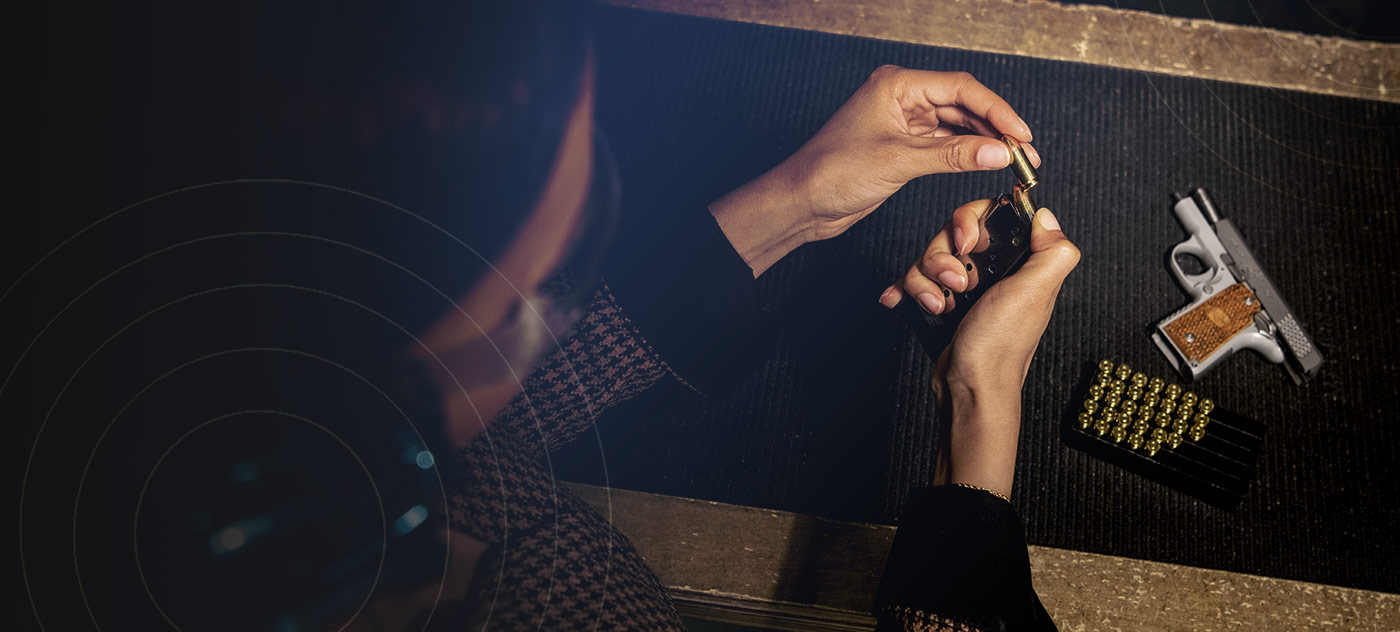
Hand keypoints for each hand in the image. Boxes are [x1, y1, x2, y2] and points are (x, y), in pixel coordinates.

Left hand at [710, 65, 1039, 275]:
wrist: (802, 202)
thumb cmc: (833, 173)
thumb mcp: (900, 162)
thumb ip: (953, 155)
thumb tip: (1000, 151)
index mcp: (897, 84)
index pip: (961, 88)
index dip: (997, 110)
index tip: (1022, 134)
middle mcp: (902, 96)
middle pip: (964, 104)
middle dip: (997, 128)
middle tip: (1026, 153)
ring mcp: (903, 120)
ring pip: (957, 125)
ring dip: (985, 142)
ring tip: (1014, 161)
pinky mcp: (903, 144)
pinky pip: (945, 143)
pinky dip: (967, 153)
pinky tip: (987, 163)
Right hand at [881, 201, 1078, 496]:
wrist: (971, 389)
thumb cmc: (1001, 346)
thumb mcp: (1035, 291)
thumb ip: (1053, 250)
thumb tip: (1045, 217)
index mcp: (1018, 262)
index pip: (990, 216)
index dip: (970, 221)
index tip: (965, 243)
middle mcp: (992, 270)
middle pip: (951, 235)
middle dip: (942, 257)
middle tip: (956, 284)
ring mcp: (965, 287)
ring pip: (928, 258)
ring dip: (924, 280)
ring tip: (938, 306)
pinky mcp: (942, 304)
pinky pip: (914, 282)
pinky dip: (904, 290)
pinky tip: (896, 299)